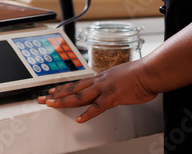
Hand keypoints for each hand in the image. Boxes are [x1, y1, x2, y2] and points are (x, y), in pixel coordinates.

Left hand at [38, 60, 157, 121]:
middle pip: (72, 89)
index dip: (62, 88)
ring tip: (51, 105)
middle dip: (56, 94)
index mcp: (100, 77)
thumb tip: (109, 88)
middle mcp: (98, 81)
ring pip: (79, 96)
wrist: (149, 72)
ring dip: (64, 101)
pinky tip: (80, 119)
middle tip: (42, 99)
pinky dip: (88, 113)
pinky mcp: (113, 96)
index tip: (51, 92)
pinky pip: (98, 107)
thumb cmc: (138, 75)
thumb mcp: (119, 77)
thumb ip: (111, 84)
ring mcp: (104, 88)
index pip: (76, 84)